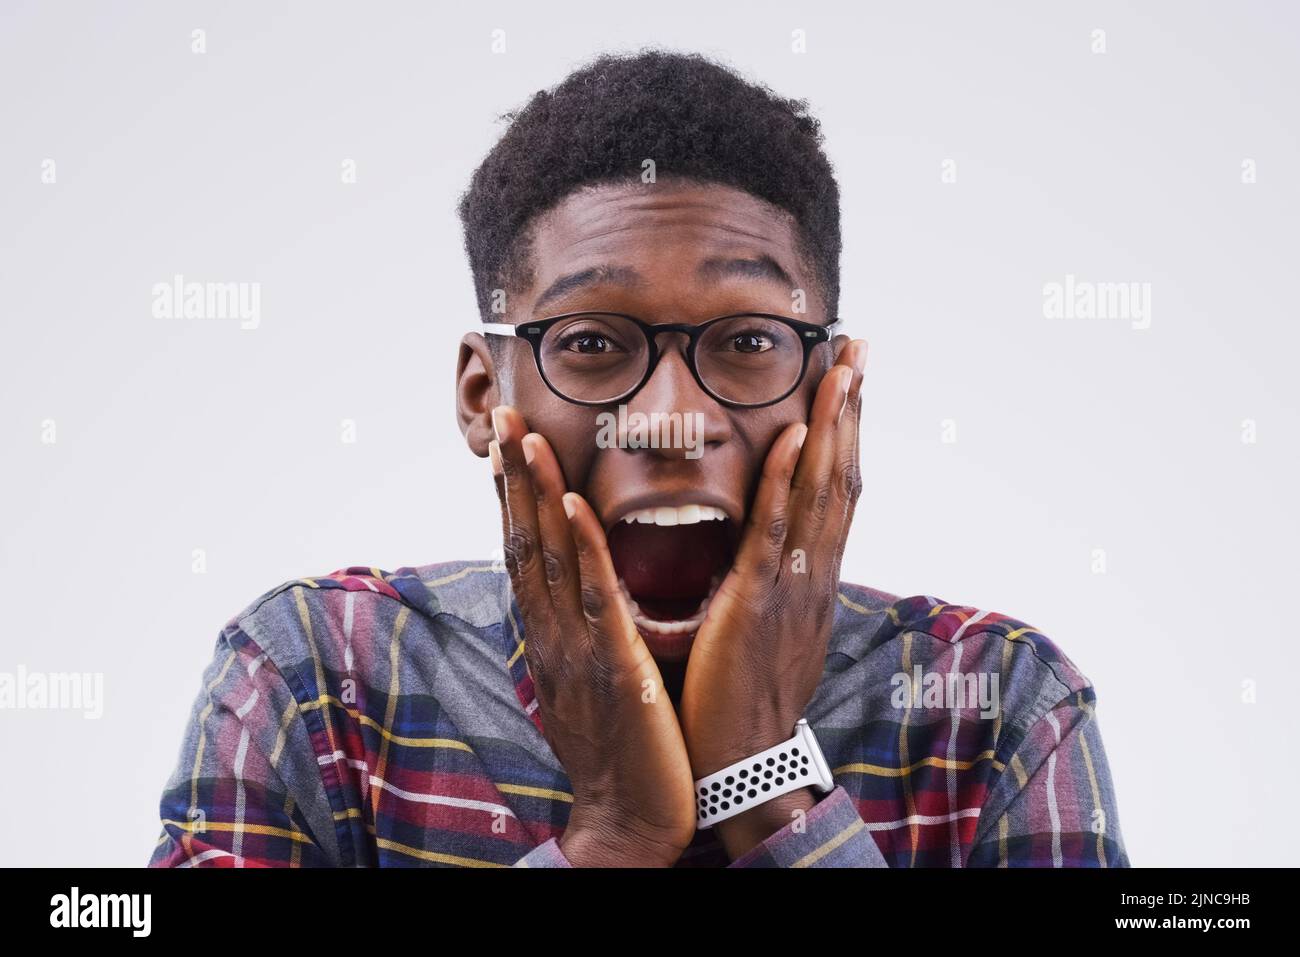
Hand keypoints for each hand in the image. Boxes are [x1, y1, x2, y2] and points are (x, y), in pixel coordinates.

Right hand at [489, 405, 697, 865]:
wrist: (630, 817)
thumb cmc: (622, 744)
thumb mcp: (595, 675)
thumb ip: (587, 627)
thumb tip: (587, 586)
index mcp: (552, 634)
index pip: (525, 550)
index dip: (514, 495)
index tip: (510, 441)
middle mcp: (552, 634)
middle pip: (524, 541)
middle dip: (514, 477)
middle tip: (504, 415)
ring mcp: (576, 650)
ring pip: (548, 560)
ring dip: (535, 496)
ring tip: (524, 438)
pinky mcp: (613, 670)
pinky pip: (594, 601)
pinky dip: (581, 551)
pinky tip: (574, 507)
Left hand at [678, 339, 867, 858]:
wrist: (742, 758)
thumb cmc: (742, 691)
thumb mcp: (764, 623)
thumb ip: (767, 578)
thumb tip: (766, 545)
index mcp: (813, 574)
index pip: (838, 488)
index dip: (845, 431)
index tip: (850, 380)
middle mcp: (815, 570)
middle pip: (843, 474)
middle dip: (851, 408)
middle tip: (860, 346)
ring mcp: (794, 584)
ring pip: (821, 492)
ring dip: (832, 426)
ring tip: (843, 367)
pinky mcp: (758, 601)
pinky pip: (777, 531)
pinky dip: (787, 481)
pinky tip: (793, 436)